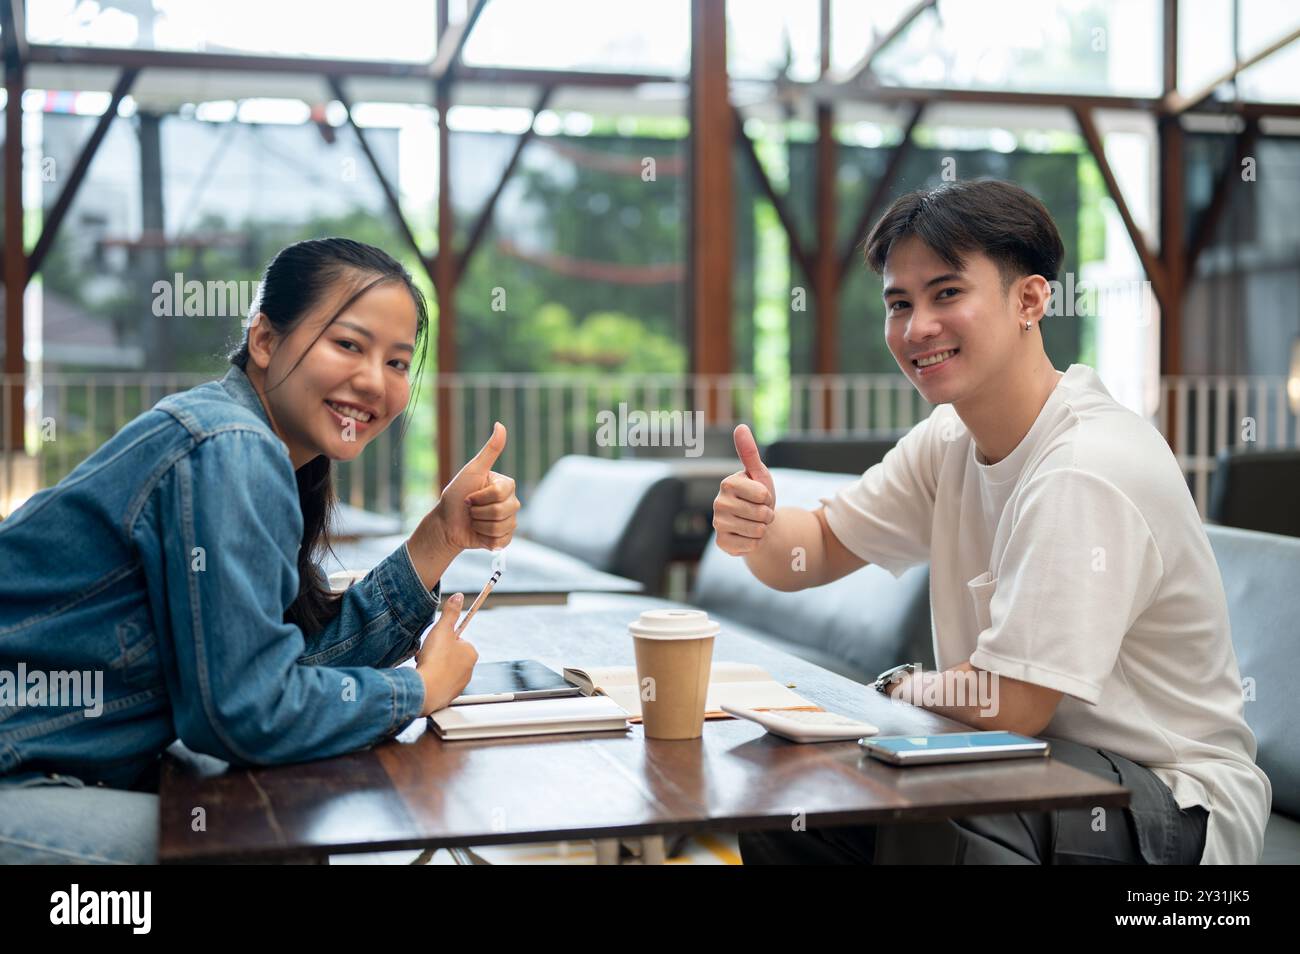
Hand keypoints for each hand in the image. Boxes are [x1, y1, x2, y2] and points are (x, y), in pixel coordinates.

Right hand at [416, 592, 478, 714]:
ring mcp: (460, 683)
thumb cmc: (436, 660)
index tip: (435, 641)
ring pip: (443, 667)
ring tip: (424, 664)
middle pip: (449, 653)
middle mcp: (469, 669)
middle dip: (436, 652)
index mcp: (471, 652)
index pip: (457, 639)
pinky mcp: (449, 694)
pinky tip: (424, 676)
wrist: (426, 690)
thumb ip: (450, 612)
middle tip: (427, 653)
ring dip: (432, 664)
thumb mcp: (442, 629)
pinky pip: (438, 682)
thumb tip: (458, 597)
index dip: (443, 638)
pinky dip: (431, 678)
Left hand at [422, 422, 520, 552]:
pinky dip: (485, 539)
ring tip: (473, 521)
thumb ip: (489, 450)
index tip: (469, 495)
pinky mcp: (505, 539)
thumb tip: (500, 425)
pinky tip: (479, 533)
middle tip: (469, 509)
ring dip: (480, 525)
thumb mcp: (472, 471)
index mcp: (506, 485)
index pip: (500, 493)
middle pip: (502, 511)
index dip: (480, 497)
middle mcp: (511, 502)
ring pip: (501, 527)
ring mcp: (510, 521)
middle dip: (478, 512)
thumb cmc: (456, 495)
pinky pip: (501, 542)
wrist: (446, 523)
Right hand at [713, 424, 776, 555]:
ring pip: (758, 531)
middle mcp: (718, 503)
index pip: (763, 495)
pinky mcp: (722, 543)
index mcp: (728, 484)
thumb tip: (740, 427)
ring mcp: (718, 524)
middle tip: (759, 511)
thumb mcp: (758, 473)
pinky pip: (751, 546)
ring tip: (755, 523)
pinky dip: (756, 543)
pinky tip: (747, 536)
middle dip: (767, 515)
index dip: (768, 497)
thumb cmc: (757, 495)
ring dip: (763, 529)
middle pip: (761, 514)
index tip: (761, 496)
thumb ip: (749, 452)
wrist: (755, 522)